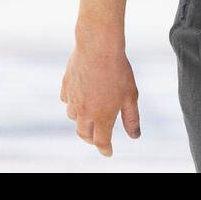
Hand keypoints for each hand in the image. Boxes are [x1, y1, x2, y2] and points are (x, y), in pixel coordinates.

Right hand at [60, 39, 139, 156]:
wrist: (98, 47)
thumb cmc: (118, 71)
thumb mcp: (131, 95)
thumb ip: (131, 118)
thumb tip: (134, 136)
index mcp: (102, 117)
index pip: (102, 141)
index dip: (105, 149)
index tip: (109, 152)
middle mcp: (84, 112)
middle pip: (84, 134)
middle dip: (92, 139)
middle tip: (99, 137)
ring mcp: (72, 100)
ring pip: (73, 118)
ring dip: (82, 121)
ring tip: (91, 115)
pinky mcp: (66, 87)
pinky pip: (67, 101)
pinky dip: (73, 103)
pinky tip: (81, 96)